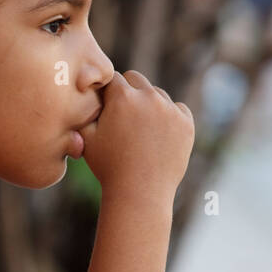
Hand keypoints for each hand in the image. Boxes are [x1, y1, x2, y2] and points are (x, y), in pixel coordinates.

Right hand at [80, 70, 193, 198]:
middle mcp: (149, 97)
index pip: (113, 78)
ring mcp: (170, 110)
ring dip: (149, 104)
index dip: (107, 92)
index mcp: (122, 97)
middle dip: (128, 92)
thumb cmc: (108, 167)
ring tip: (140, 131)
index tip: (106, 107)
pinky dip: (169, 117)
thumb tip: (87, 94)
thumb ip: (85, 110)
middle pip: (136, 79)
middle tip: (123, 116)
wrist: (140, 193)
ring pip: (157, 94)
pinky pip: (177, 108)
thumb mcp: (85, 138)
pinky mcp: (186, 123)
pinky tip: (158, 135)